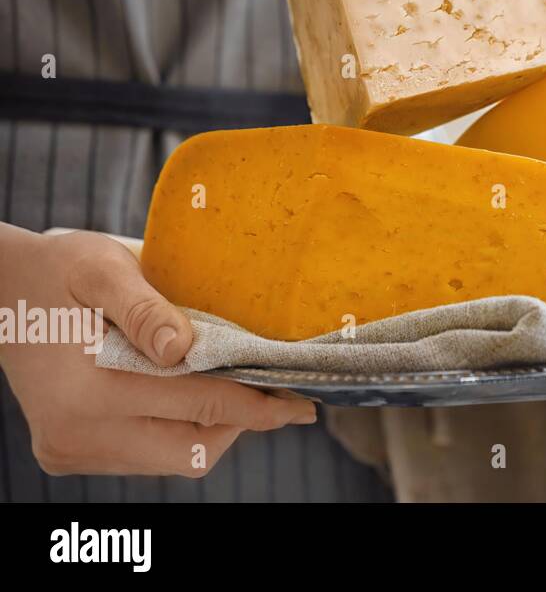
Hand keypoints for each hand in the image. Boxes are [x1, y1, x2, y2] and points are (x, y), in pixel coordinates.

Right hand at [0, 226, 314, 476]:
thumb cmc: (59, 271)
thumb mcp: (102, 268)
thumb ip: (145, 308)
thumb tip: (185, 348)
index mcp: (88, 391)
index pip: (199, 406)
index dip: (258, 405)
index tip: (302, 401)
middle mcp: (76, 433)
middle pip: (190, 450)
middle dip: (238, 423)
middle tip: (268, 388)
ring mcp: (69, 450)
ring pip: (170, 459)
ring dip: (208, 427)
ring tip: (230, 384)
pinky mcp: (66, 453)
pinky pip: (143, 456)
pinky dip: (174, 430)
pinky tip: (185, 393)